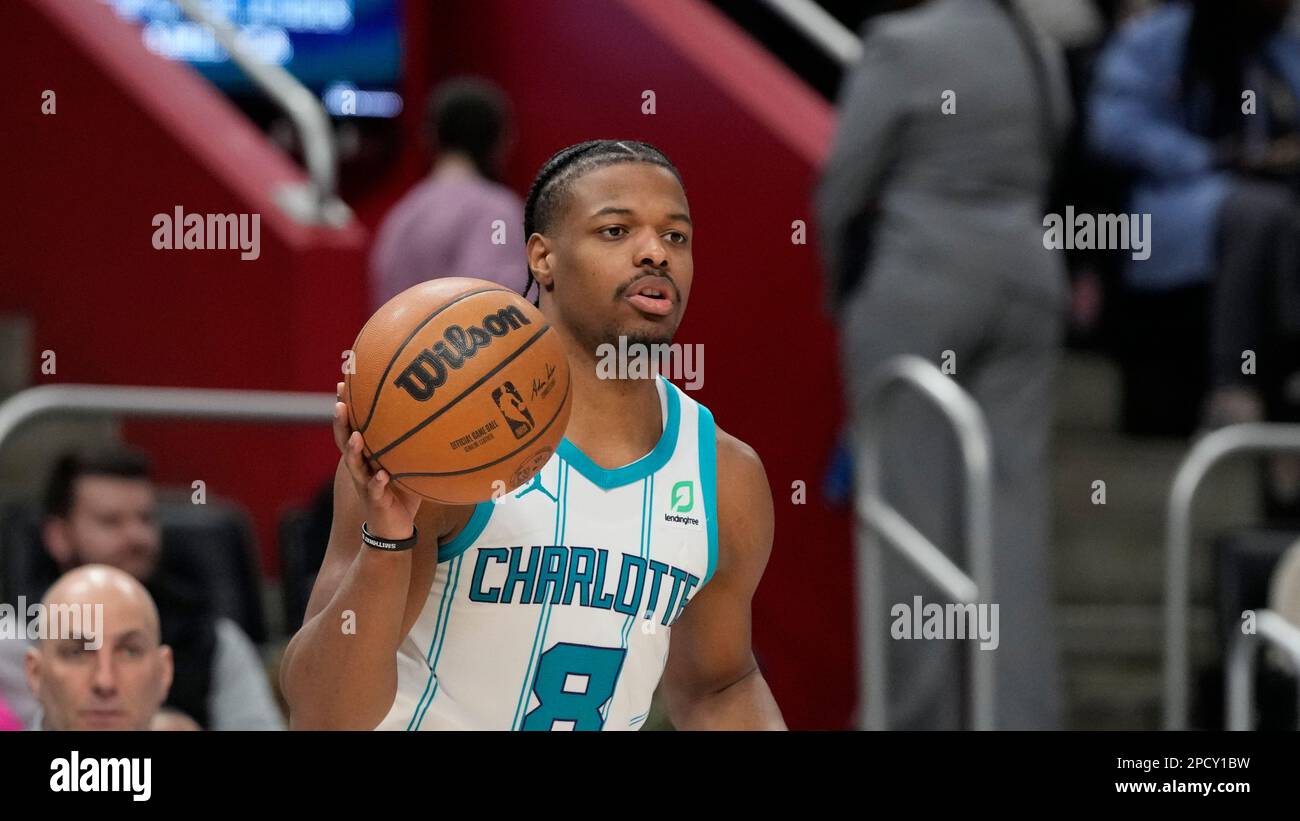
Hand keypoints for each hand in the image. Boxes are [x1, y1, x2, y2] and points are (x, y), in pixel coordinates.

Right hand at [334, 382, 420, 539]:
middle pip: (345, 441)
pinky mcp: (376, 501)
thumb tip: (434, 416)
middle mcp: (360, 467)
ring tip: (357, 436)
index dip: (346, 407)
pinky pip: (375, 490)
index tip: (343, 383)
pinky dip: (378, 482)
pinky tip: (382, 475)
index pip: (352, 426)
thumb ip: (412, 444)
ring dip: (354, 450)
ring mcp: (365, 484)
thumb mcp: (406, 464)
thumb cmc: (401, 492)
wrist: (394, 529)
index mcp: (366, 456)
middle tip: (339, 403)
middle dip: (341, 422)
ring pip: (355, 465)